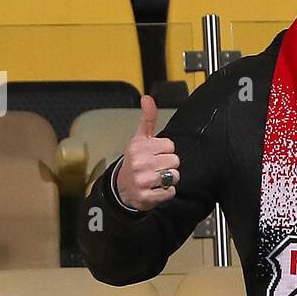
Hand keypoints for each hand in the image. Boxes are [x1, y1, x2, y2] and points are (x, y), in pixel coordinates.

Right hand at [115, 95, 177, 210]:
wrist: (121, 188)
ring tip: (156, 179)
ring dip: (168, 180)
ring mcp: (143, 181)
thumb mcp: (139, 139)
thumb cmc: (134, 161)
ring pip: (174, 176)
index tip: (155, 155)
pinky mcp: (147, 197)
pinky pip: (170, 192)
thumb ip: (147, 119)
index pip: (170, 146)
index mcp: (139, 147)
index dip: (165, 151)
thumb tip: (147, 98)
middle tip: (156, 168)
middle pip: (175, 161)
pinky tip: (155, 189)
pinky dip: (166, 193)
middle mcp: (140, 163)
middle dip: (168, 165)